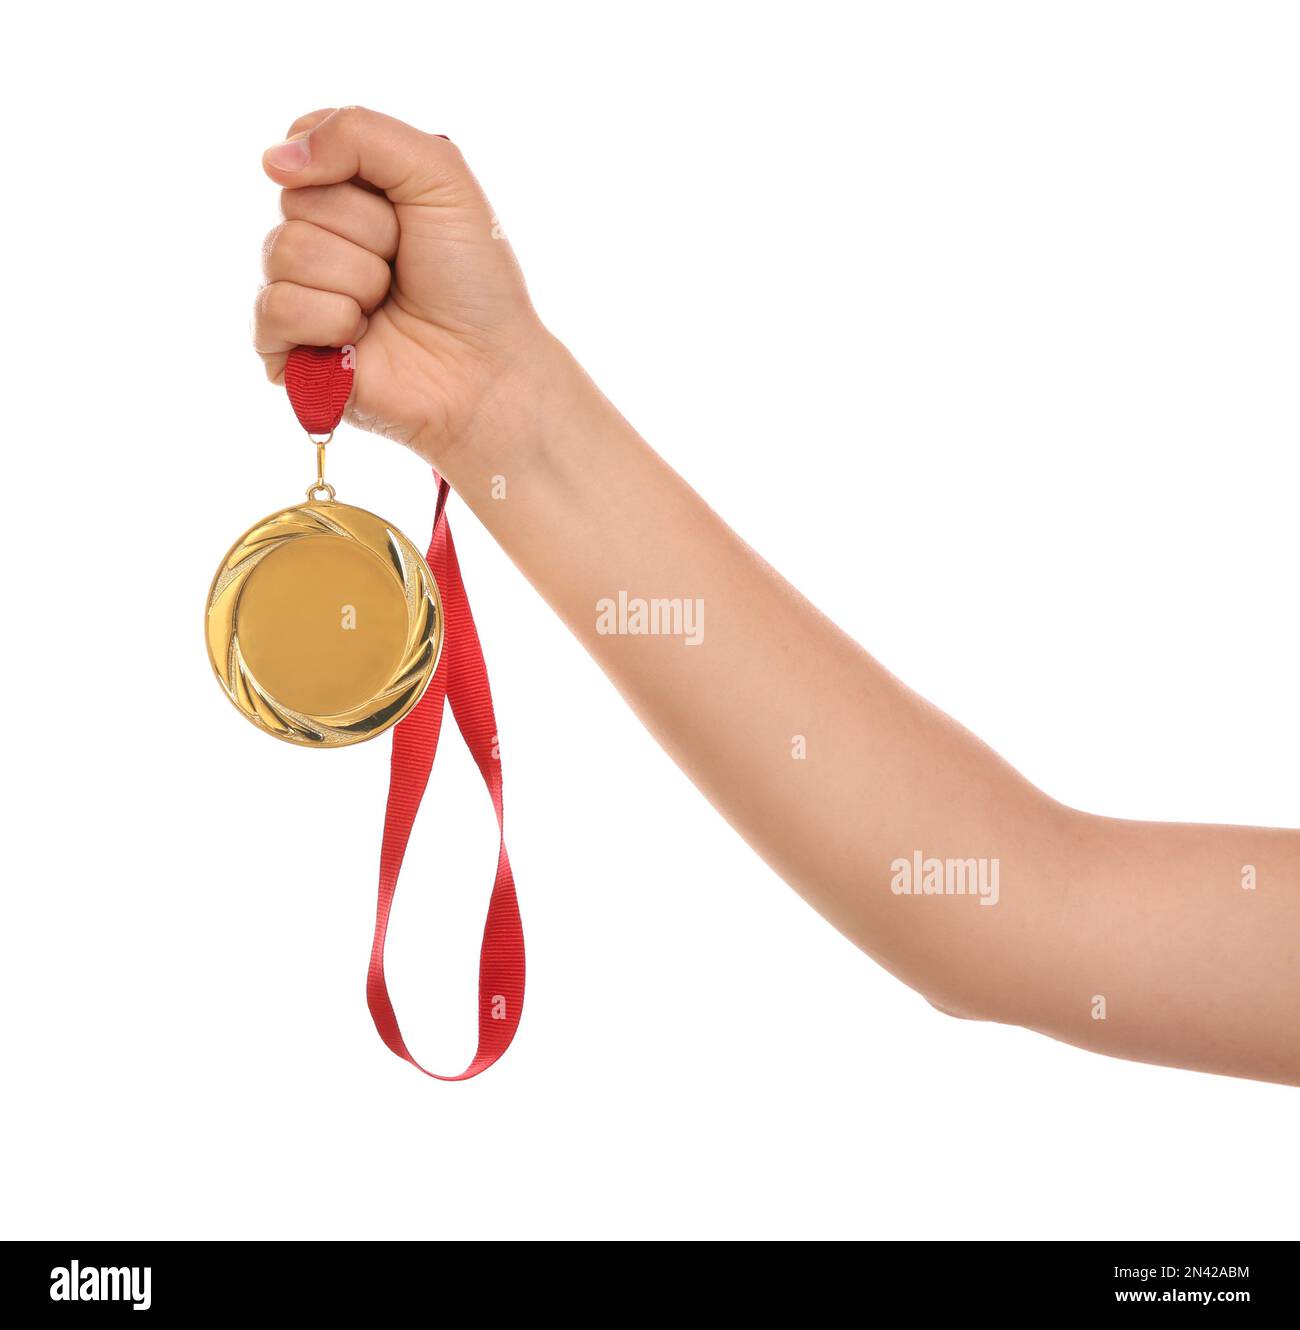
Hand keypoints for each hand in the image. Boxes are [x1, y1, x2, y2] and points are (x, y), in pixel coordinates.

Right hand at [255, 107, 545, 465]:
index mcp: (347, 192)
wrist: (487, 368)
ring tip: (388, 305)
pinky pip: (273, 309)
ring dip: (358, 279)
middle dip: (368, 231)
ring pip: (286, 251)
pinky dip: (330, 320)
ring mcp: (298, 293)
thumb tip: (275, 159)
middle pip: (297, 198)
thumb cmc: (473, 280)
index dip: (354, 171)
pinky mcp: (287, 351)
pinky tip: (361, 339)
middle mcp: (316, 238)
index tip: (404, 207)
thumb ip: (361, 133)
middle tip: (403, 266)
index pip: (303, 144)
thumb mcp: (439, 176)